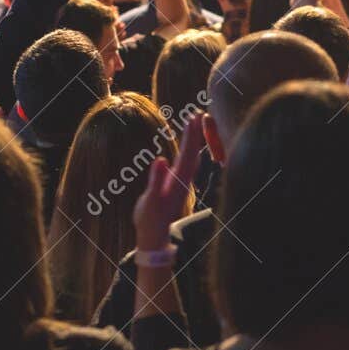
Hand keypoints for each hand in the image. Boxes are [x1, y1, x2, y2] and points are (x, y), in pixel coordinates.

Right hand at [134, 113, 203, 249]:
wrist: (155, 237)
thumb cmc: (150, 219)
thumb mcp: (150, 201)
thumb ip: (155, 181)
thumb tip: (160, 161)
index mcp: (178, 181)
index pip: (188, 154)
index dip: (191, 136)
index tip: (193, 118)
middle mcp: (183, 181)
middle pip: (192, 153)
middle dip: (196, 133)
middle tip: (198, 112)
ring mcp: (181, 183)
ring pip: (191, 158)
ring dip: (193, 140)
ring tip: (195, 123)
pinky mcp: (177, 186)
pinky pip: (186, 163)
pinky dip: (188, 151)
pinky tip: (189, 145)